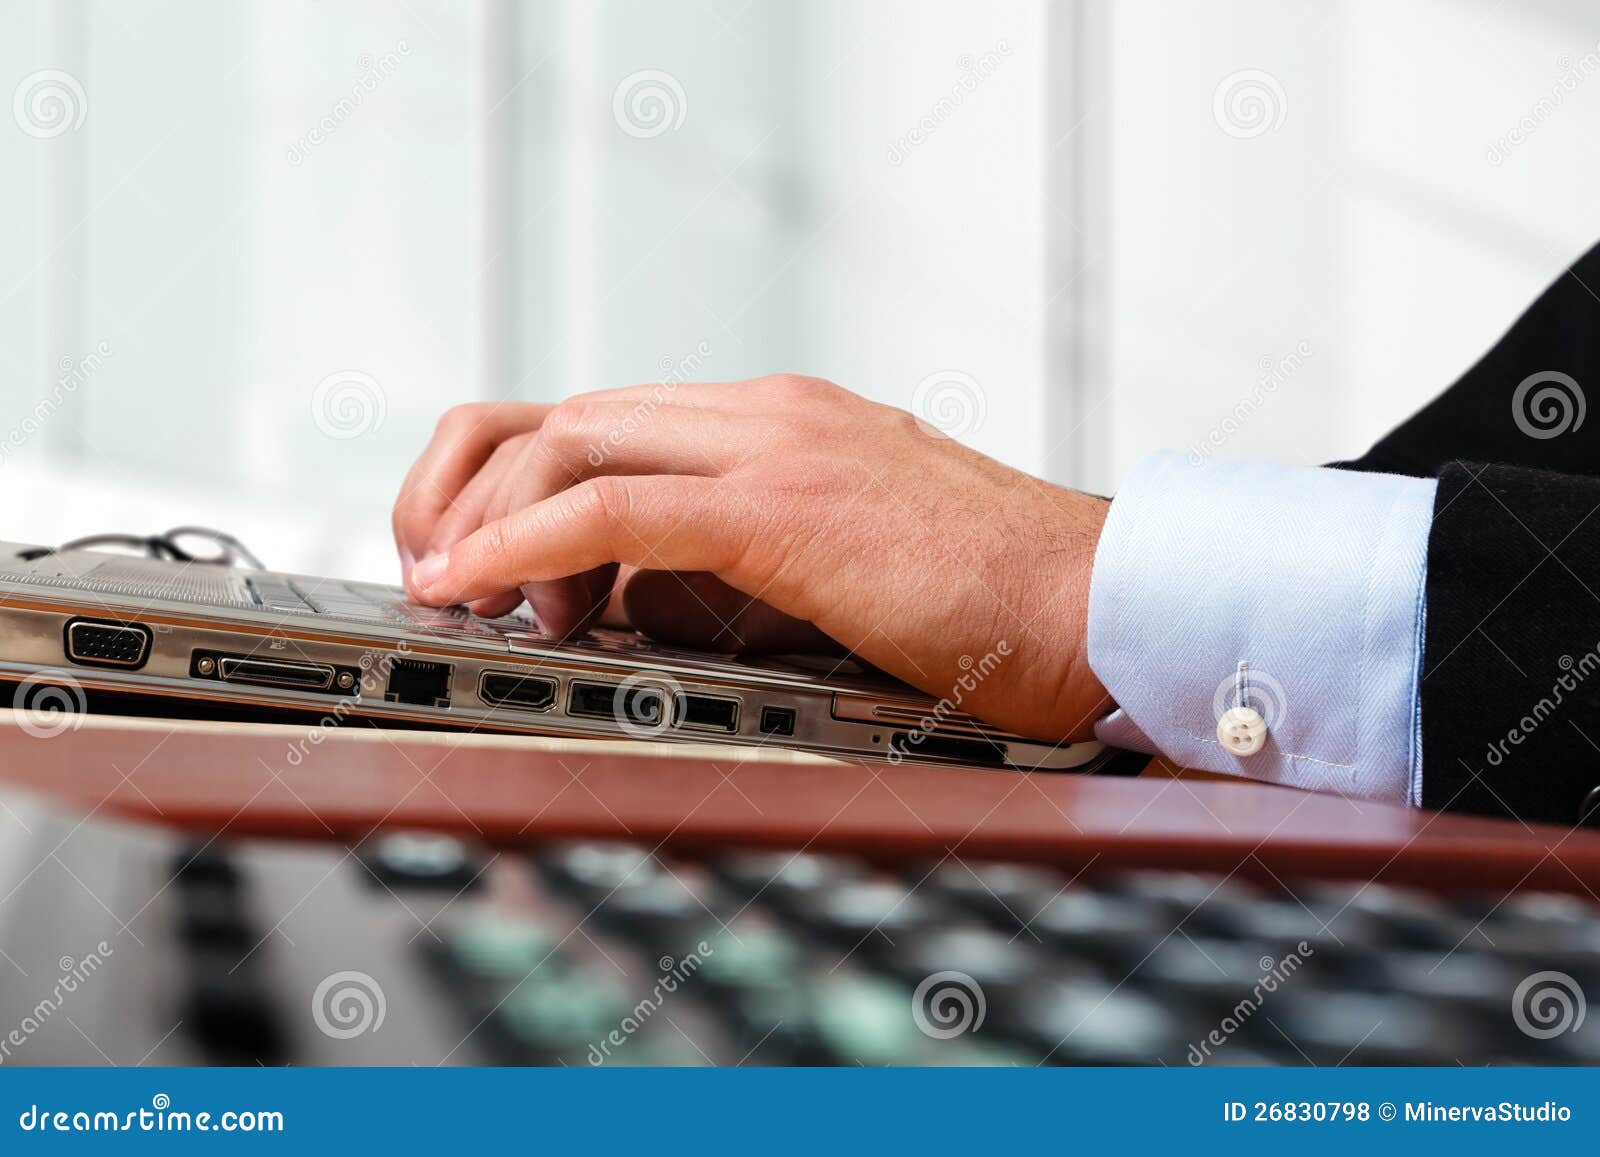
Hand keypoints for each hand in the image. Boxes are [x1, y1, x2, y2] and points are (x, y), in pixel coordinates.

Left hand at [400, 376, 1111, 742]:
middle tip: (441, 571)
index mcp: (774, 423)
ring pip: (576, 439)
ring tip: (460, 591)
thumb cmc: (982, 598)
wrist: (1091, 600)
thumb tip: (629, 601)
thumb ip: (735, 563)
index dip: (510, 476)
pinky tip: (487, 582)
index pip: (602, 416)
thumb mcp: (834, 563)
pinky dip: (528, 542)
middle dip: (469, 486)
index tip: (472, 552)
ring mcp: (776, 446)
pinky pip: (618, 506)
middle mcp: (764, 414)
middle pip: (564, 410)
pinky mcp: (787, 504)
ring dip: (488, 515)